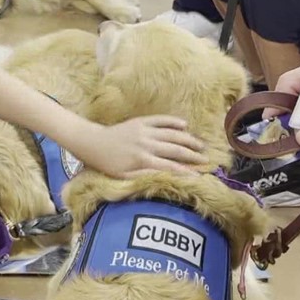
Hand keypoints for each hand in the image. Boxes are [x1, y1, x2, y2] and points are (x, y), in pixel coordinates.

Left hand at [73, 116, 208, 178]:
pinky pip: (161, 119)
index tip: (199, 177)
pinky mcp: (140, 121)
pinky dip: (173, 121)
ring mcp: (144, 131)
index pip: (170, 167)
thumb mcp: (123, 176)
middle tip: (207, 160)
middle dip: (192, 155)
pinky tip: (184, 124)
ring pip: (172, 134)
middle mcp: (146, 144)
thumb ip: (144, 177)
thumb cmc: (108, 164)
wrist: (93, 143)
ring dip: (188, 139)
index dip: (186, 172)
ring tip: (201, 145)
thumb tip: (166, 179)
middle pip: (175, 150)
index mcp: (142, 160)